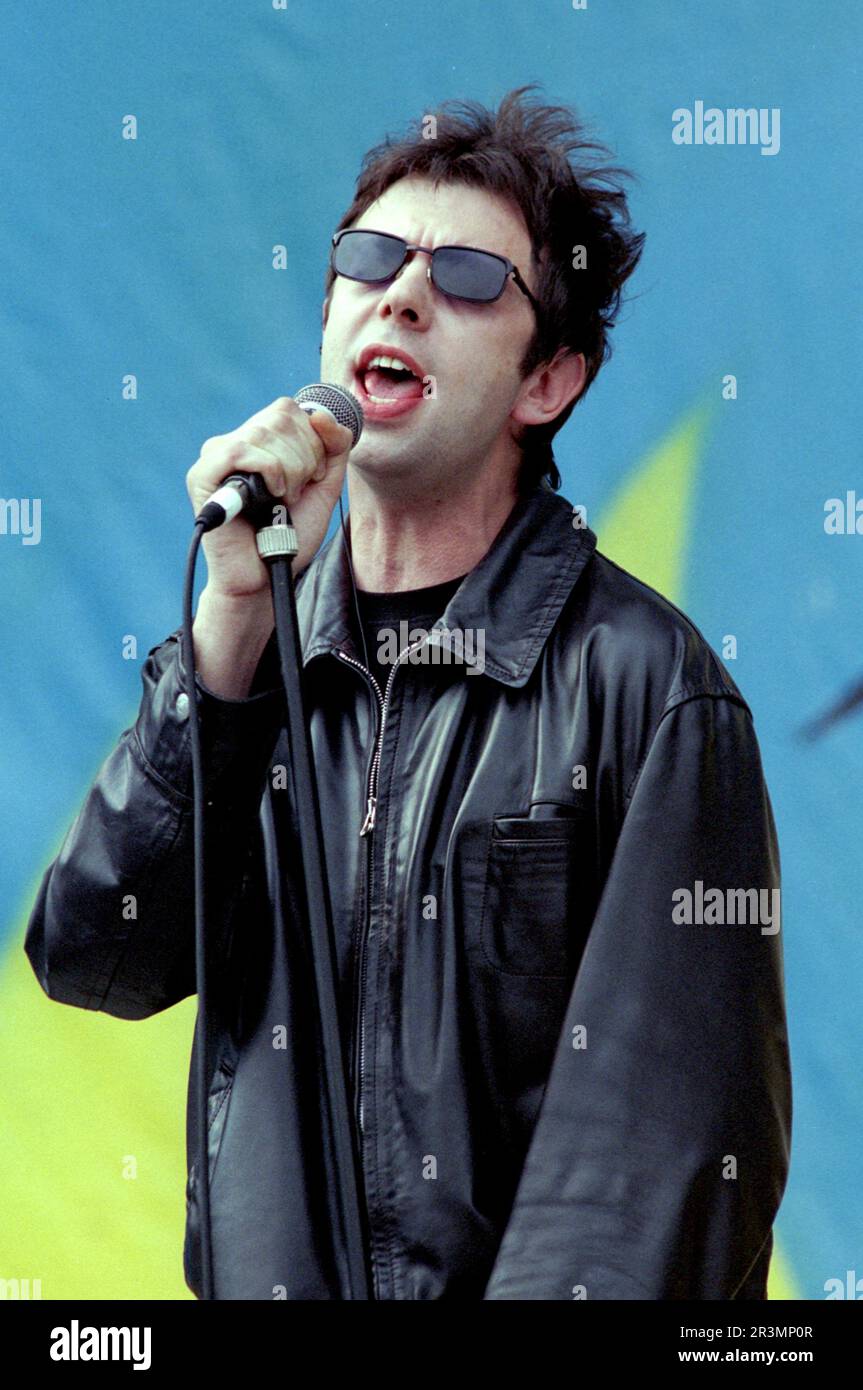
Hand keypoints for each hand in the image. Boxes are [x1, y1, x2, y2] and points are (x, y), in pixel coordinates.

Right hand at [186, 395, 353, 597]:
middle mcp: (237, 442)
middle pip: (282, 417)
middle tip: (294, 495)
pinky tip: (270, 496)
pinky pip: (241, 450)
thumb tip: (322, 415)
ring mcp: (217, 457)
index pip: (291, 409)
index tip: (310, 478)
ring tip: (280, 501)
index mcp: (261, 439)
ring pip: (266, 433)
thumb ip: (334, 446)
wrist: (269, 574)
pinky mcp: (202, 476)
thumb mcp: (324, 484)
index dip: (313, 442)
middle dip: (304, 460)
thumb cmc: (290, 533)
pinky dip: (268, 472)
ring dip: (289, 473)